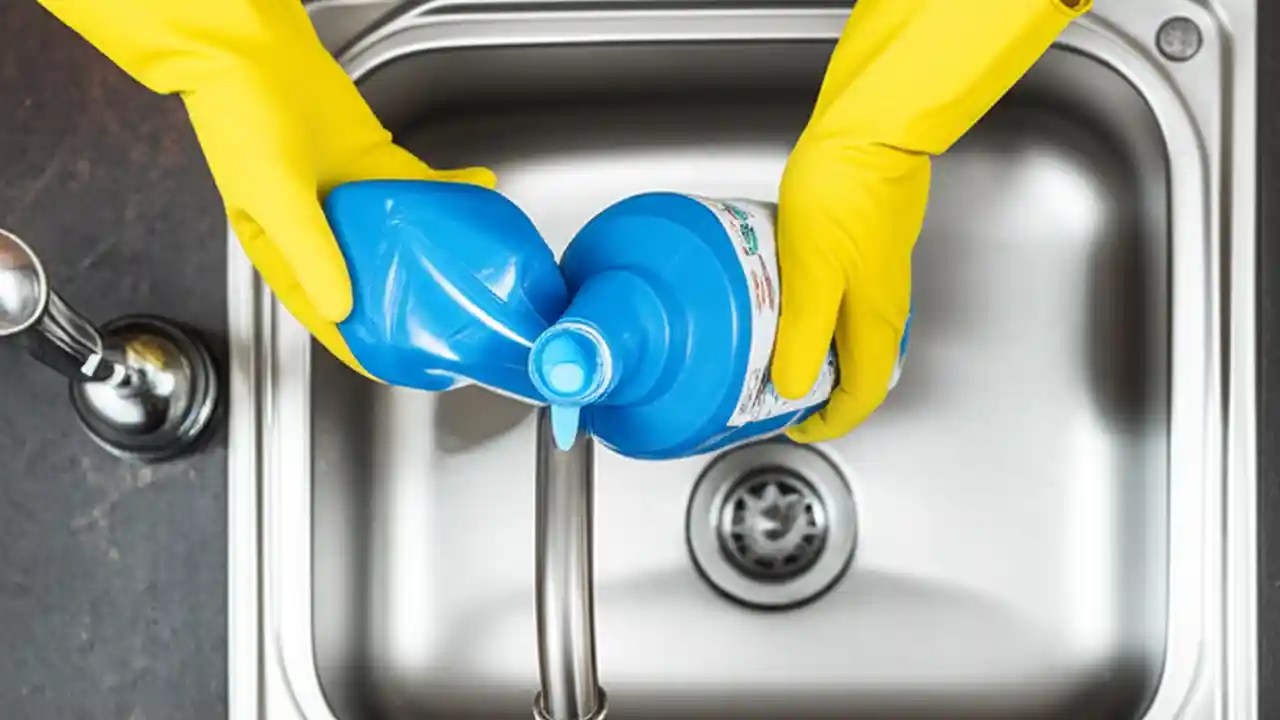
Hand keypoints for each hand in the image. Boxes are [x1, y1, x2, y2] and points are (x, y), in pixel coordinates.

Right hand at [37, 0, 493, 374]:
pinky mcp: (374, 165)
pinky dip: (449, 191)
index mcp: (285, 254)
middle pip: (375, 284)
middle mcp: (323, 234)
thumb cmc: (240, 122)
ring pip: (404, 240)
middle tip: (454, 327)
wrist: (248, 51)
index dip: (362, 347)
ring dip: (438, 254)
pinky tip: (479, 192)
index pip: (328, 317)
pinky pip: (419, 189)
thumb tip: (343, 309)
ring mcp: (353, 201)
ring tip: (477, 272)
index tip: (400, 371)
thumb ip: (311, 254)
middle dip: (410, 308)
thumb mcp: (272, 198)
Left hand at [770, 0, 1087, 441]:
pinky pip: (840, 305)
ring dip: (814, 357)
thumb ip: (802, 334)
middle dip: (820, 395)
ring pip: (848, 339)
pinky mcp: (863, 251)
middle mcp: (883, 306)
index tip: (795, 428)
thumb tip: (790, 387)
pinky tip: (782, 302)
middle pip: (857, 372)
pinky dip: (812, 320)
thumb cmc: (845, 193)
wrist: (872, 131)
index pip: (862, 395)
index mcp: (875, 321)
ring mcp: (875, 278)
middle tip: (777, 397)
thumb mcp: (813, 272)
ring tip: (772, 353)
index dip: (829, 422)